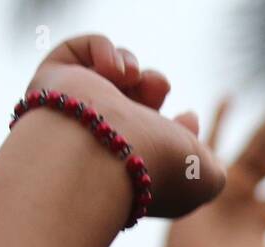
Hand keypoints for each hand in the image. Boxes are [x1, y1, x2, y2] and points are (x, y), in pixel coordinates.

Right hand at [27, 34, 224, 217]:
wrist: (104, 153)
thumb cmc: (158, 168)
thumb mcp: (206, 178)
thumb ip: (213, 166)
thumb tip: (194, 144)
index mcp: (134, 168)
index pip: (154, 142)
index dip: (178, 127)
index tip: (189, 118)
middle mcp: (102, 140)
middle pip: (131, 103)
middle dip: (153, 87)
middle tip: (159, 88)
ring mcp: (74, 113)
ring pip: (107, 75)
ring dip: (131, 66)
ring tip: (134, 77)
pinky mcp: (50, 84)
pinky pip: (77, 52)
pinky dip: (103, 50)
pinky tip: (115, 71)